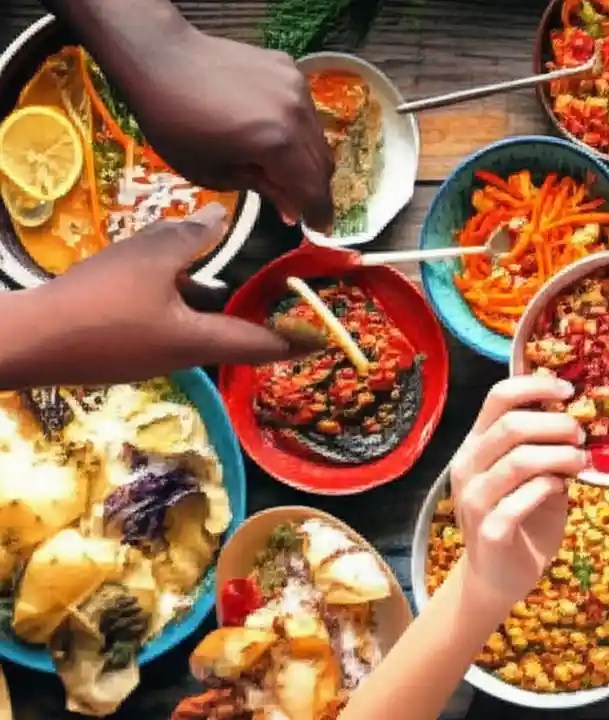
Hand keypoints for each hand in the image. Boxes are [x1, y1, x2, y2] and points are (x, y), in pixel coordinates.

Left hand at [4, 204, 316, 388]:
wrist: (25, 343)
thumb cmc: (112, 333)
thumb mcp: (187, 342)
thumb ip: (244, 341)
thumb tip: (300, 342)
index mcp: (173, 244)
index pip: (218, 224)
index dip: (247, 231)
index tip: (273, 242)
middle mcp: (147, 245)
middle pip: (195, 244)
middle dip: (225, 261)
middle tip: (253, 283)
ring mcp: (120, 265)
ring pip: (172, 268)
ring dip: (200, 285)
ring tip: (224, 310)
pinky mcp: (101, 287)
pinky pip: (152, 285)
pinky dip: (174, 299)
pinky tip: (178, 327)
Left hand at [122, 26, 334, 229]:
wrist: (160, 56)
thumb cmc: (174, 121)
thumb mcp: (212, 172)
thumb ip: (261, 189)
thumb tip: (291, 208)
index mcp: (278, 143)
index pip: (313, 189)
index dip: (318, 215)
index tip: (318, 230)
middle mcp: (297, 114)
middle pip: (323, 163)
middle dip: (314, 188)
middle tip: (297, 203)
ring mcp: (296, 87)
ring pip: (317, 136)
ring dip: (306, 158)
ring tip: (281, 167)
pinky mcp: (290, 69)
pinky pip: (304, 109)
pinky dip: (296, 128)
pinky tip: (271, 130)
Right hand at [449, 376, 587, 606]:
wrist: (497, 576)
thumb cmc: (521, 517)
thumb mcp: (530, 473)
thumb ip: (541, 444)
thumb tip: (575, 412)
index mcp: (476, 445)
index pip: (498, 396)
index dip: (536, 386)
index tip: (569, 391)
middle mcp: (468, 467)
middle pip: (511, 425)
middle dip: (555, 425)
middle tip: (581, 435)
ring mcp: (474, 500)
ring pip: (518, 460)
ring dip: (559, 456)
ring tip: (580, 461)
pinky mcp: (490, 530)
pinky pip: (522, 499)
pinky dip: (548, 487)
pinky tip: (562, 489)